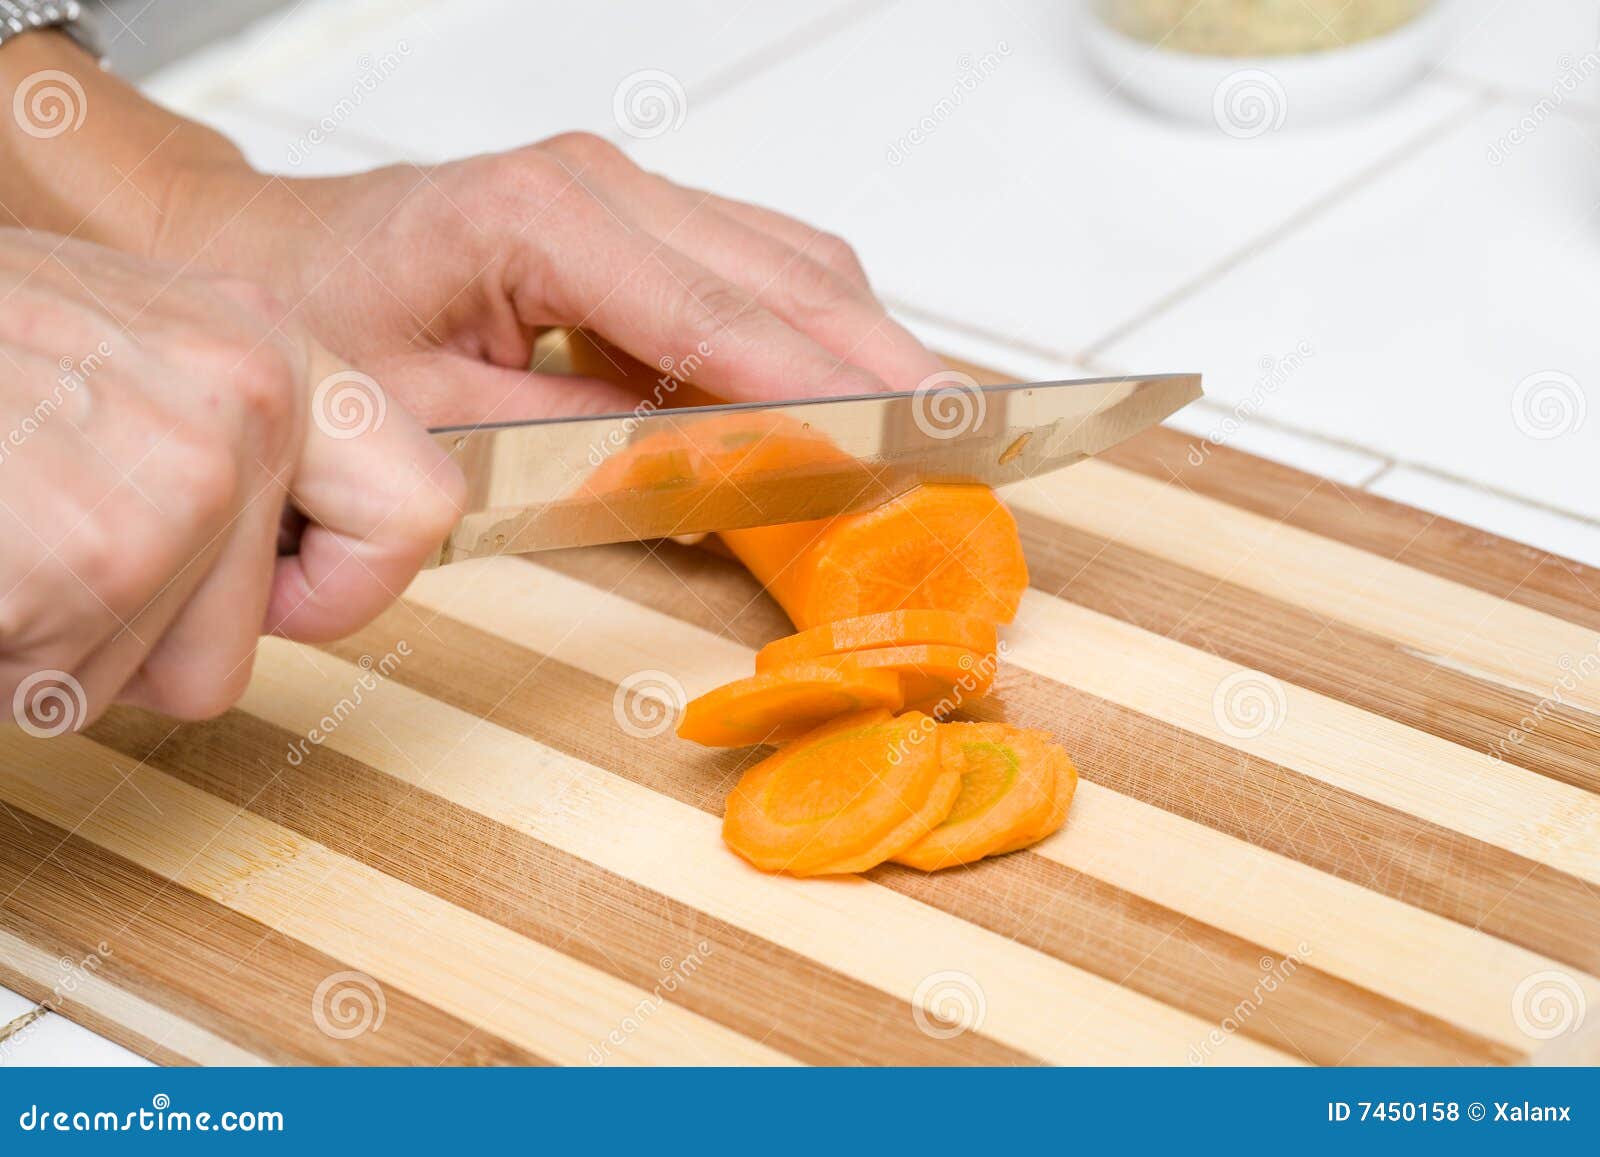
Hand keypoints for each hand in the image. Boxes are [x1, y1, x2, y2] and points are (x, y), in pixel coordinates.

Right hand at [0, 229, 462, 724]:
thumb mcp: (118, 348)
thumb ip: (222, 433)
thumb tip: (316, 551)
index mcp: (265, 346)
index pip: (416, 507)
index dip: (349, 585)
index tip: (284, 592)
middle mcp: (245, 398)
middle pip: (250, 642)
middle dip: (141, 639)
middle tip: (51, 539)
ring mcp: (177, 478)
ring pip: (159, 680)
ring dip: (57, 642)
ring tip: (8, 526)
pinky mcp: (95, 555)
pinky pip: (61, 686)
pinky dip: (6, 654)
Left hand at [156, 133, 949, 425]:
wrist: (275, 260)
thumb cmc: (335, 322)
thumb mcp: (434, 414)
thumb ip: (580, 447)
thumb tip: (713, 478)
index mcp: (543, 218)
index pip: (720, 317)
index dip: (825, 389)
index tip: (908, 439)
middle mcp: (603, 182)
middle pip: (786, 275)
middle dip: (882, 362)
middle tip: (968, 435)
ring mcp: (627, 191)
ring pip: (792, 262)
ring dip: (866, 343)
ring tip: (936, 419)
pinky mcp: (638, 219)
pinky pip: (758, 267)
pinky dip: (816, 331)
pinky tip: (857, 386)